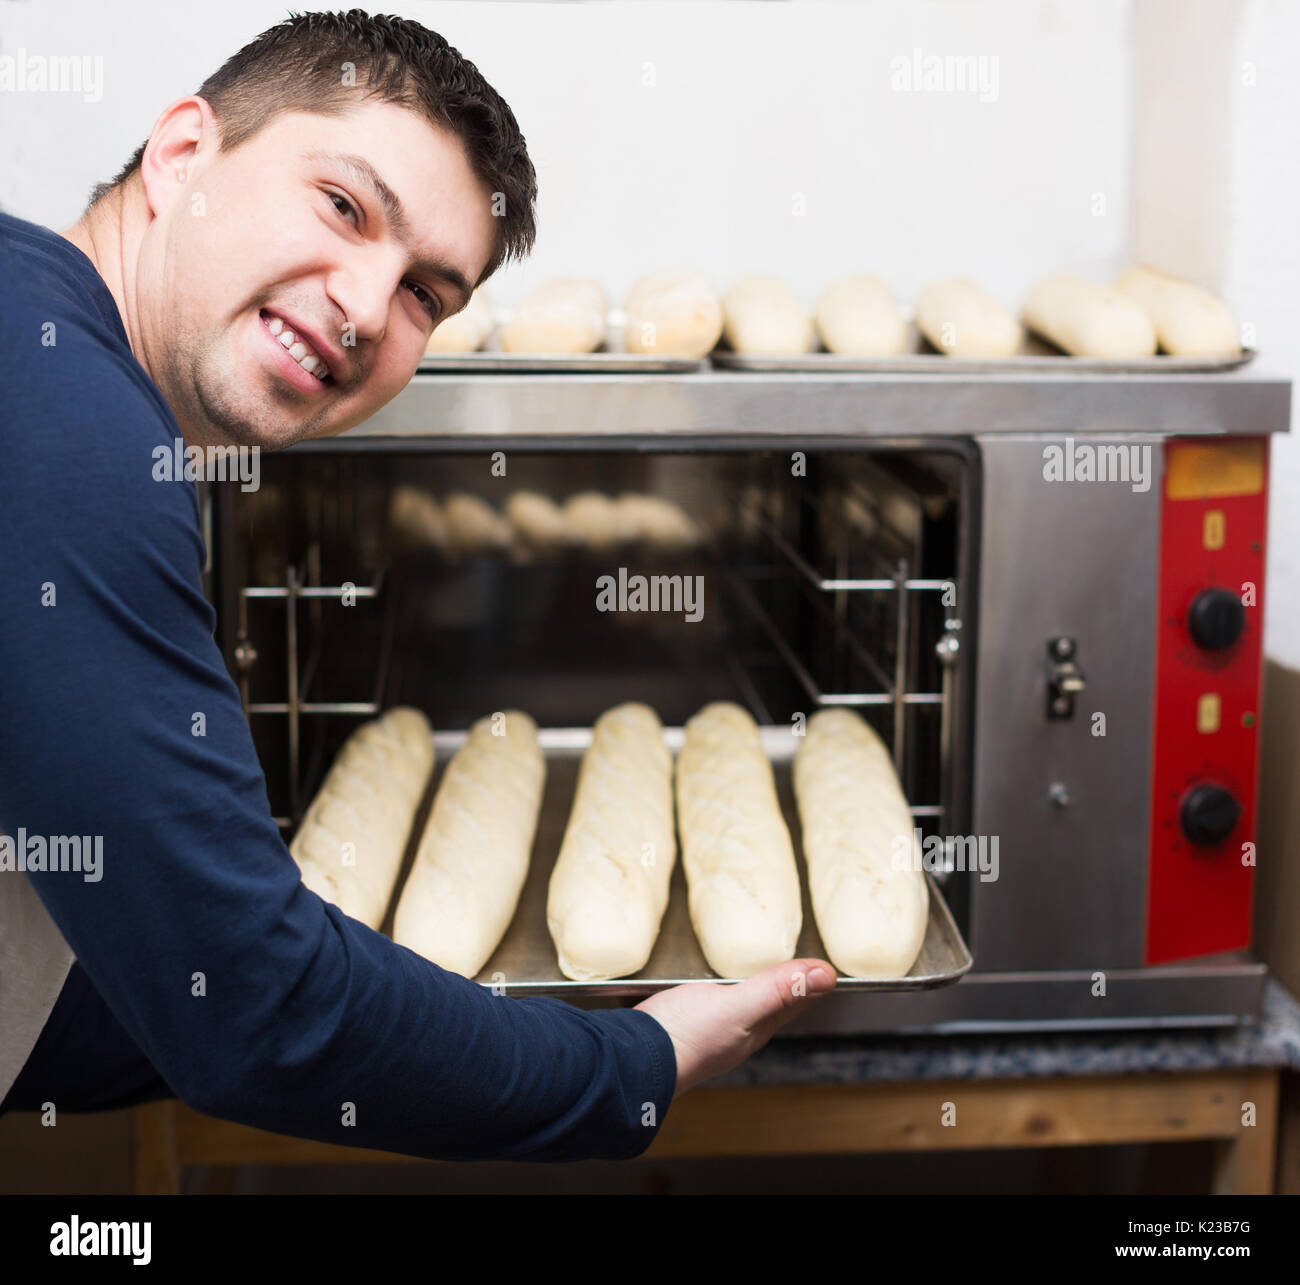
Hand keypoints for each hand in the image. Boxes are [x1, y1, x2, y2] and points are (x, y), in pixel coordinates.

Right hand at [635, 958, 836, 1095]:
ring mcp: (708, 1030)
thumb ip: (778, 989)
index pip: (794, 1002)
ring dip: (751, 984)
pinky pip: (711, 1000)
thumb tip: (827, 975)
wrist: (629, 1059)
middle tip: (797, 959)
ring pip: (740, 1003)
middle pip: (768, 1004)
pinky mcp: (682, 1023)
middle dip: (783, 983)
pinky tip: (709, 980)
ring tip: (758, 965)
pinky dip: (719, 986)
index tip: (824, 963)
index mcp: (756, 1029)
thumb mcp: (738, 1006)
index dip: (809, 981)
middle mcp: (736, 1033)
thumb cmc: (684, 1036)